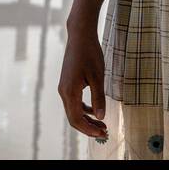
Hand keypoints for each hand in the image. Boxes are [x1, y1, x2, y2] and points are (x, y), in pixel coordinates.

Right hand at [57, 23, 108, 140]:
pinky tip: (95, 111)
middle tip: (104, 132)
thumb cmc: (90, 54)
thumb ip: (99, 98)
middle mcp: (64, 92)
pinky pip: (74, 102)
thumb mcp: (98, 76)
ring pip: (74, 111)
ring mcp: (64, 88)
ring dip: (87, 119)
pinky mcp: (68, 84)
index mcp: (70, 92)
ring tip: (102, 124)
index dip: (89, 129)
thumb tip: (101, 117)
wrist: (80, 36)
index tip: (102, 133)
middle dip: (88, 127)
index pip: (77, 119)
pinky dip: (84, 110)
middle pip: (74, 118)